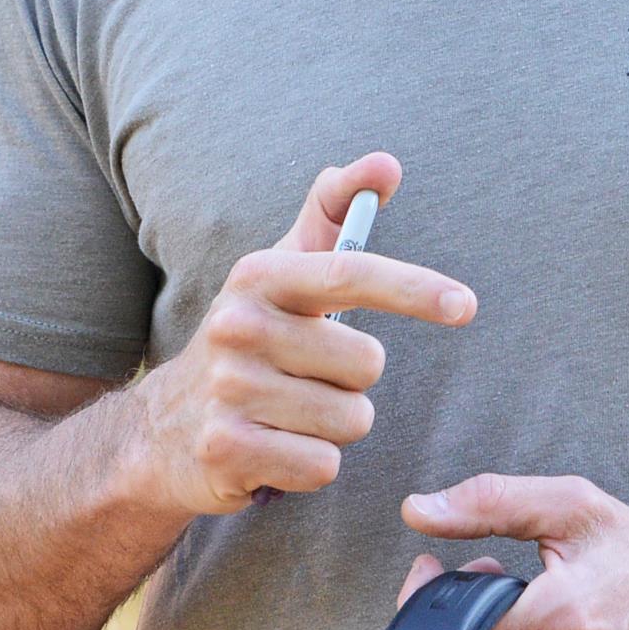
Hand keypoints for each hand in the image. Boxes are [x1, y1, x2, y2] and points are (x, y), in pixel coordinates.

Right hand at [127, 152, 477, 516]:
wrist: (161, 428)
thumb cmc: (252, 337)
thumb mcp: (284, 269)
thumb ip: (334, 210)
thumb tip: (386, 165)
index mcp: (259, 276)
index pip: (352, 273)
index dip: (415, 288)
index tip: (467, 306)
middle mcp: (237, 326)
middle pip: (367, 365)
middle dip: (354, 381)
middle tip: (307, 378)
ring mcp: (227, 389)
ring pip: (351, 419)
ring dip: (335, 426)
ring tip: (289, 414)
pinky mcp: (224, 451)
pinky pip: (323, 464)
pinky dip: (311, 465)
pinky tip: (273, 450)